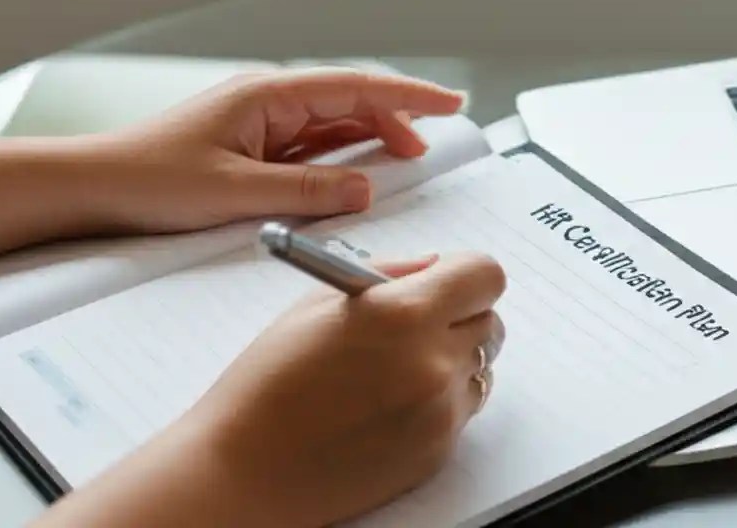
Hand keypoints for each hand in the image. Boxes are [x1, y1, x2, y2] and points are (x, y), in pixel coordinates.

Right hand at [32, 252, 506, 527]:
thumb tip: (433, 266)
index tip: (448, 279)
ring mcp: (440, 411)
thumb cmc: (268, 383)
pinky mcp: (438, 450)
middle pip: (491, 320)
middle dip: (461, 315)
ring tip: (395, 369)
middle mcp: (432, 362)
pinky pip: (463, 408)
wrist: (245, 469)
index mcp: (403, 314)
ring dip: (453, 360)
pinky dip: (440, 401)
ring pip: (481, 367)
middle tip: (418, 323)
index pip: (485, 275)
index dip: (465, 274)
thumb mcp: (319, 302)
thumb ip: (389, 274)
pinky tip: (389, 404)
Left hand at [88, 68, 464, 233]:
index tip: (450, 101)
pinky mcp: (255, 148)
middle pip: (352, 101)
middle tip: (432, 145)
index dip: (409, 94)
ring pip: (335, 124)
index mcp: (268, 94)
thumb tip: (365, 187)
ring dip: (372, 137)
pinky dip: (344, 157)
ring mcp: (263, 124)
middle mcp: (269, 102)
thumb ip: (307, 191)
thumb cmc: (148, 180)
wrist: (93, 188)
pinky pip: (314, 147)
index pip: (356, 86)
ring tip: (406, 158)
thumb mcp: (235, 192)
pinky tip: (360, 172)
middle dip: (397, 118)